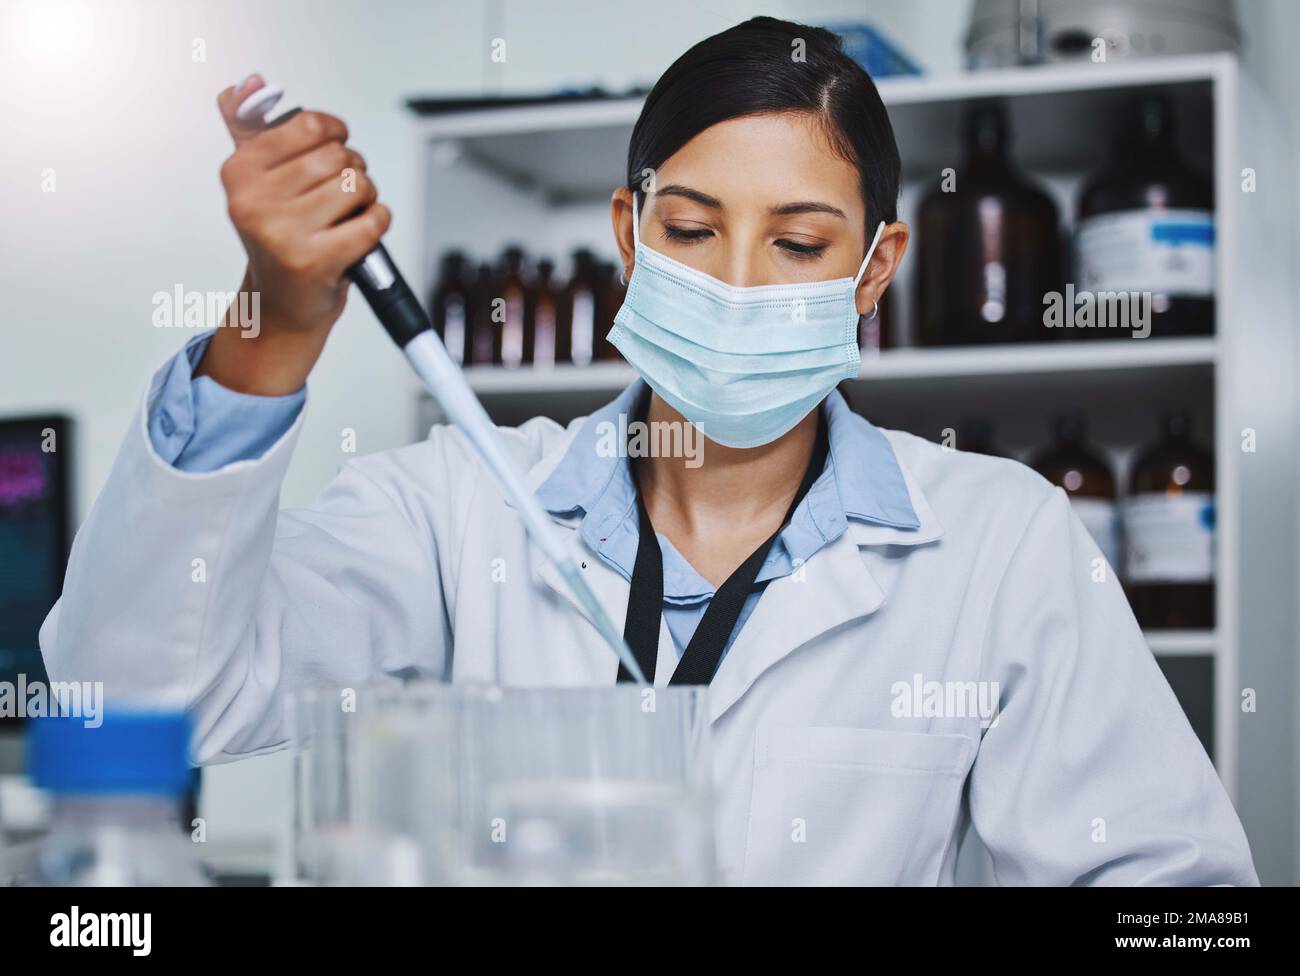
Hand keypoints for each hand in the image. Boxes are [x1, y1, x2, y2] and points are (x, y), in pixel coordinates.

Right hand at [196, 75, 391, 394]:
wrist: (280, 305)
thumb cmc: (279, 238)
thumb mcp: (257, 181)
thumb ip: (252, 127)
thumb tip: (250, 83)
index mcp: (240, 172)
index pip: (309, 125)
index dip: (335, 134)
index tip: (334, 146)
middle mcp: (254, 201)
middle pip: (339, 156)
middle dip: (352, 172)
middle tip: (339, 197)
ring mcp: (282, 233)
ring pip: (357, 186)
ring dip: (365, 199)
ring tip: (345, 216)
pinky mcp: (313, 260)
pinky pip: (372, 221)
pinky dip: (378, 223)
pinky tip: (361, 233)